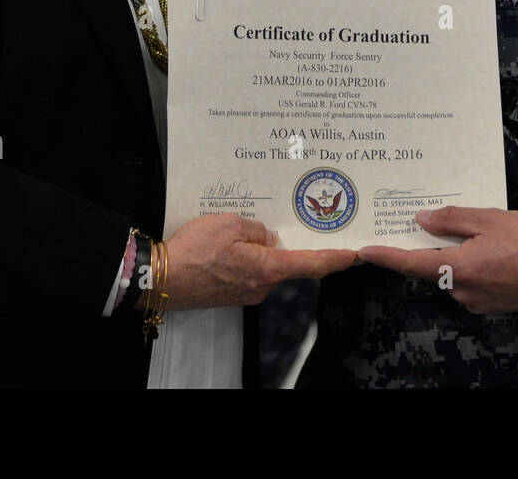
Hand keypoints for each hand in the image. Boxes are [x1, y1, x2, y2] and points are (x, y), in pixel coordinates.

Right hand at [155, 214, 356, 309]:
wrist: (162, 280)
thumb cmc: (196, 250)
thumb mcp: (230, 225)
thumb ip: (257, 230)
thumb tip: (268, 238)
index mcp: (267, 268)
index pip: (311, 264)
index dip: (335, 258)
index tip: (355, 254)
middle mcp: (262, 286)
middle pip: (287, 262)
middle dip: (288, 244)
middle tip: (290, 222)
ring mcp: (247, 293)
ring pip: (266, 266)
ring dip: (262, 249)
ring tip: (244, 229)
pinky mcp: (231, 294)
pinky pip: (249, 271)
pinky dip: (248, 257)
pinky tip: (231, 244)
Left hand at [356, 207, 517, 314]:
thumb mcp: (488, 219)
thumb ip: (451, 219)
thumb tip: (422, 220)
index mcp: (459, 268)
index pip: (411, 264)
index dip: (387, 257)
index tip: (365, 251)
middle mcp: (462, 290)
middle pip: (431, 268)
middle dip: (427, 248)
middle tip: (425, 223)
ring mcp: (475, 301)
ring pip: (450, 275)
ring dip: (452, 256)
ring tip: (473, 233)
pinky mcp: (488, 305)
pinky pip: (467, 283)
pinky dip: (468, 267)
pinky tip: (485, 251)